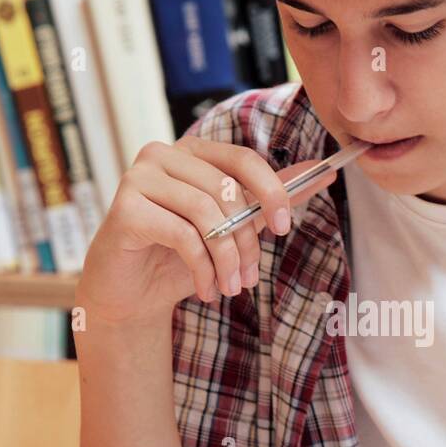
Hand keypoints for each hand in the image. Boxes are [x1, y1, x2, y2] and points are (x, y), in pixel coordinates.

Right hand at [77, 132, 337, 325]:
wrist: (131, 293)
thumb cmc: (180, 257)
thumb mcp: (232, 228)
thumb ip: (268, 199)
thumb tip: (321, 172)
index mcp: (191, 153)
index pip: (242, 159)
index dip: (271, 190)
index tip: (285, 227)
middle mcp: (161, 155)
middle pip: (225, 190)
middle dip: (246, 241)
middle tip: (249, 279)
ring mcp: (138, 178)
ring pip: (205, 213)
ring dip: (226, 259)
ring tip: (229, 288)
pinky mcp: (124, 209)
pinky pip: (181, 234)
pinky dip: (202, 267)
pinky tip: (206, 290)